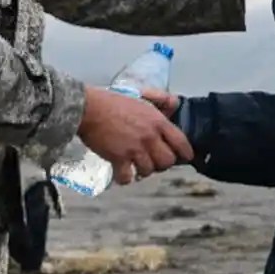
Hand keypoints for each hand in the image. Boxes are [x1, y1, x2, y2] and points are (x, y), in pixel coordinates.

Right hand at [77, 86, 193, 184]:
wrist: (89, 108)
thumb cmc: (114, 101)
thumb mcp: (142, 95)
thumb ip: (161, 99)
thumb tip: (175, 103)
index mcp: (158, 121)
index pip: (181, 142)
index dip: (185, 153)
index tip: (185, 158)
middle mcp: (150, 137)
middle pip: (167, 161)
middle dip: (162, 164)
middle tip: (154, 161)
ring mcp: (135, 148)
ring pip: (149, 171)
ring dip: (143, 170)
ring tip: (136, 165)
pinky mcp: (118, 158)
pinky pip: (127, 177)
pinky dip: (125, 178)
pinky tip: (122, 172)